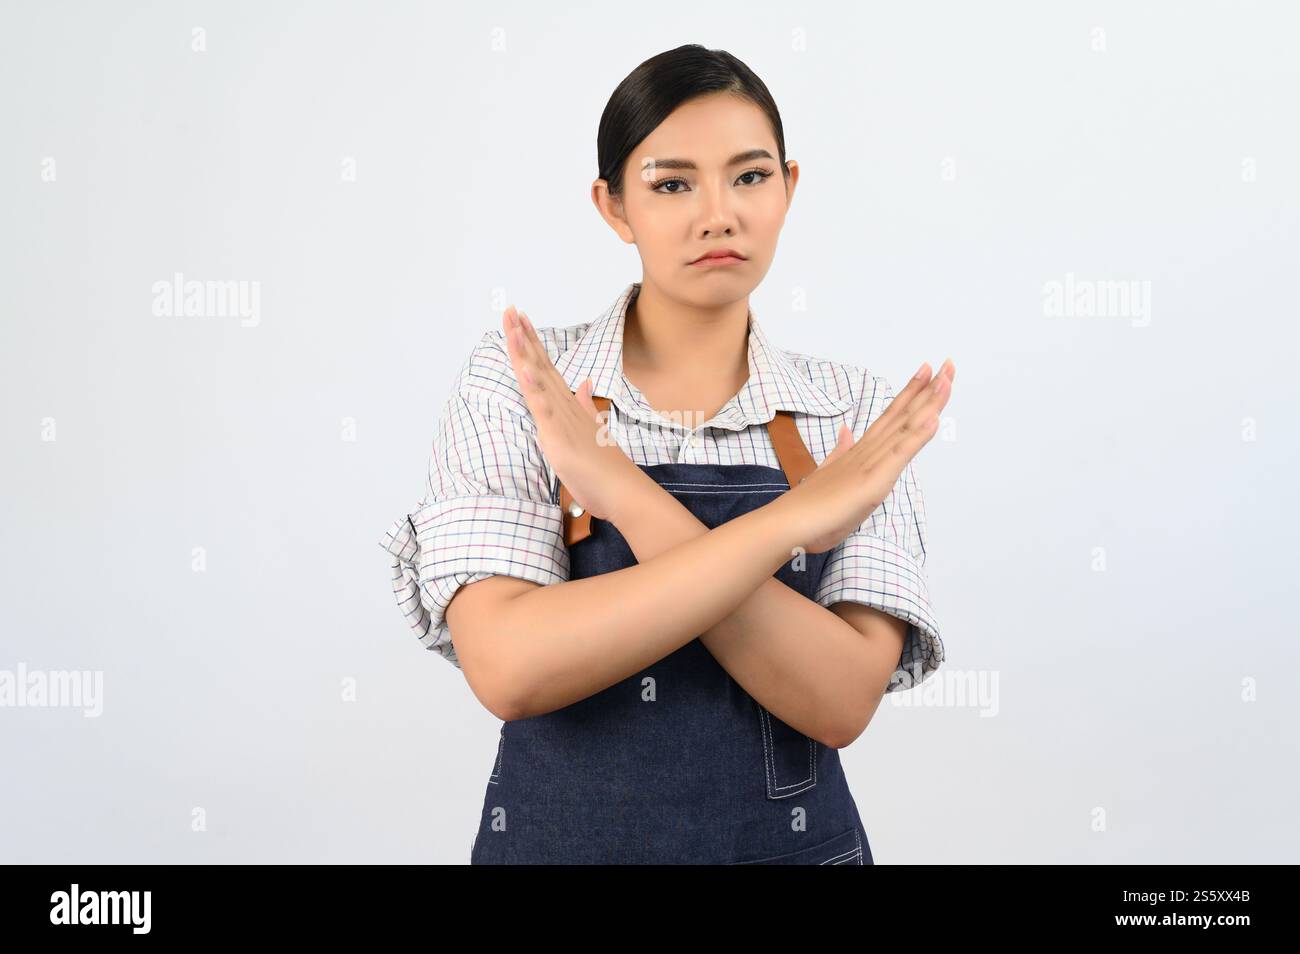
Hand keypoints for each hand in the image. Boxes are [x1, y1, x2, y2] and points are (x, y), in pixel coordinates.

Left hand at [502, 305, 648, 522]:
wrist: (624, 491)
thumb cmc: (606, 468)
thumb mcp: (590, 431)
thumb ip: (584, 406)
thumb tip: (583, 384)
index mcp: (568, 406)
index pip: (546, 368)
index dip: (532, 344)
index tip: (520, 320)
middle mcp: (565, 406)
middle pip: (540, 366)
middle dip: (523, 338)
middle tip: (510, 310)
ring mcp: (563, 419)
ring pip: (540, 380)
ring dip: (526, 353)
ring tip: (513, 328)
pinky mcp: (560, 437)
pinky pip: (544, 409)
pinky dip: (535, 388)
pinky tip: (525, 370)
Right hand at [782, 359, 955, 553]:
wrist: (790, 522)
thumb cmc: (809, 507)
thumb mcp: (829, 474)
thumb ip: (840, 451)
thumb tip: (846, 431)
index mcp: (860, 451)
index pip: (890, 417)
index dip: (910, 394)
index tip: (927, 372)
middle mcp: (868, 450)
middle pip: (903, 414)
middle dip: (927, 390)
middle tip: (948, 364)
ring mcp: (871, 462)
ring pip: (905, 427)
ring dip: (928, 403)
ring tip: (946, 379)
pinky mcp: (874, 479)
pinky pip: (901, 454)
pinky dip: (918, 436)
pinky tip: (934, 419)